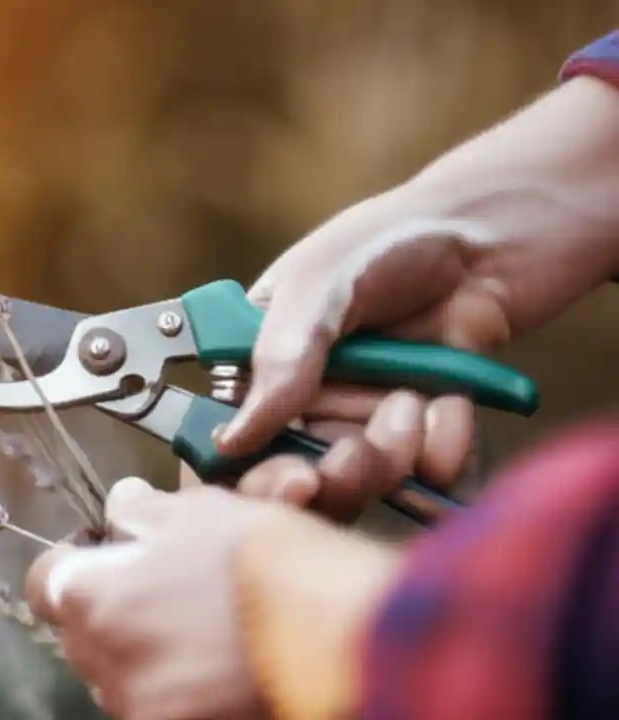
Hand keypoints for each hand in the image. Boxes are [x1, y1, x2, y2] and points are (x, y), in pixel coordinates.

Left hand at [25, 478, 276, 718]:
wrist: (341, 635)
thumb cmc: (263, 564)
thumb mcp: (201, 512)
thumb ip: (143, 512)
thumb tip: (121, 504)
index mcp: (91, 598)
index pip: (45, 583)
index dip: (75, 561)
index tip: (111, 552)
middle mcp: (103, 662)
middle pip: (83, 634)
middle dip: (114, 609)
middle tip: (166, 590)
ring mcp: (140, 708)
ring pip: (122, 676)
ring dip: (146, 654)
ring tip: (203, 631)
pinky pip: (159, 706)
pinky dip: (181, 689)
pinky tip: (221, 667)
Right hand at [214, 76, 618, 459]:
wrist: (497, 237)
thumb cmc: (392, 241)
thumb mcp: (321, 285)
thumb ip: (279, 361)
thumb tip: (230, 437)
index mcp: (259, 358)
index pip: (232, 437)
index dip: (254, 472)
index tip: (291, 481)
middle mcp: (305, 396)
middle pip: (297, 473)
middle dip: (333, 471)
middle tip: (350, 458)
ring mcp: (364, 414)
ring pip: (364, 480)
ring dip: (391, 453)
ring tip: (415, 403)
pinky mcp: (424, 428)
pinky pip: (425, 474)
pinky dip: (442, 449)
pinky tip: (451, 408)